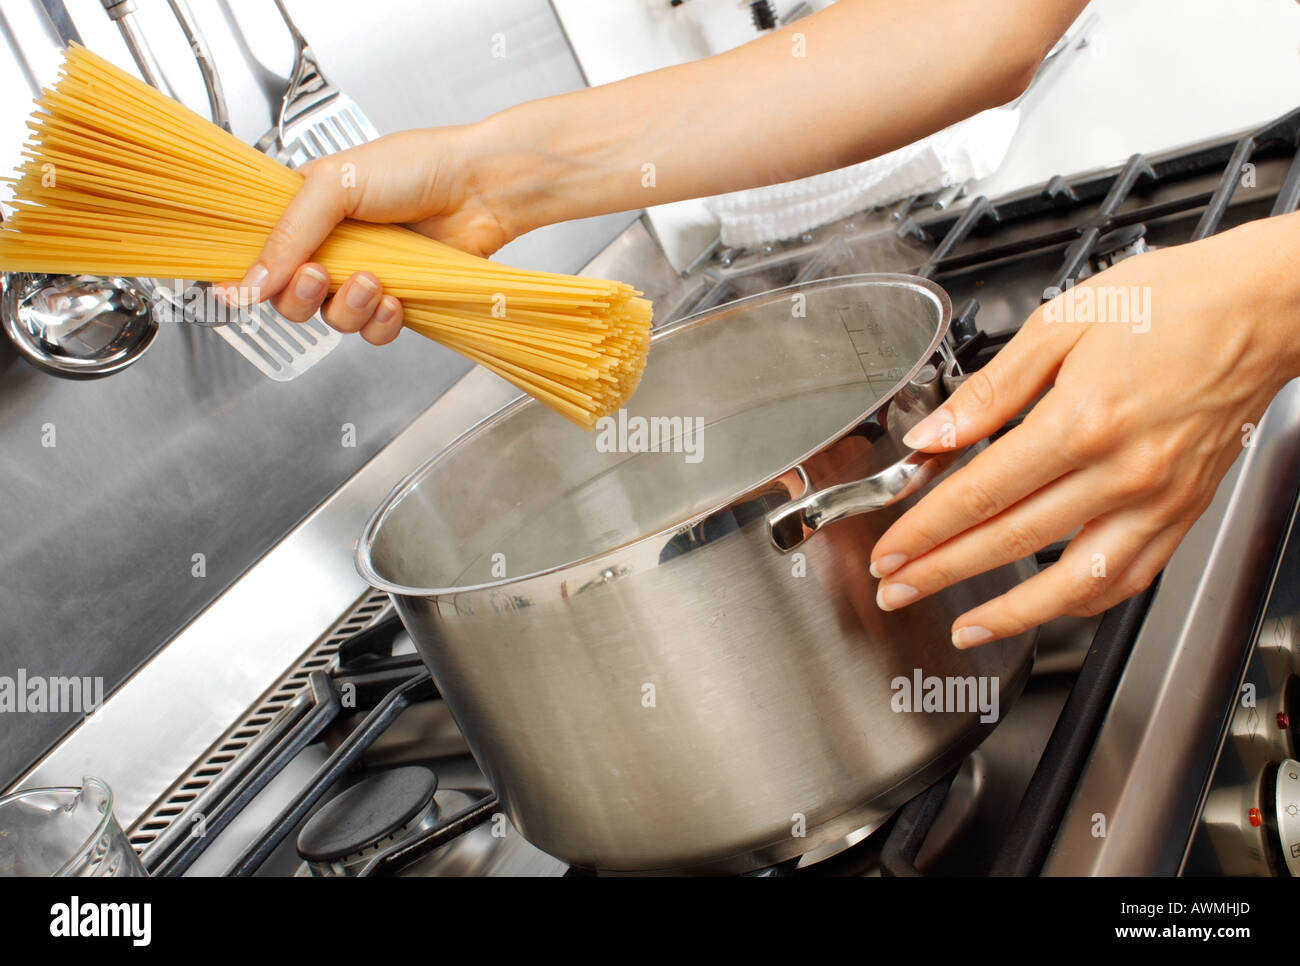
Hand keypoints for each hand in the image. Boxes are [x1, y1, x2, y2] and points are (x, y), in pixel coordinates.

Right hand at [216, 125, 515, 344]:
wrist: (480, 188)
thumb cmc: (416, 167)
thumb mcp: (336, 183)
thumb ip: (289, 232)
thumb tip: (250, 282)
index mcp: (305, 210)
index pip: (260, 253)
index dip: (247, 277)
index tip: (237, 293)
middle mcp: (332, 246)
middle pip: (289, 297)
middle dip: (300, 296)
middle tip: (319, 276)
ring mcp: (365, 274)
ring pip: (334, 319)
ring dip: (349, 308)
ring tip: (373, 281)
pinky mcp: (400, 298)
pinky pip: (373, 331)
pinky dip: (381, 322)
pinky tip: (396, 300)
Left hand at [868, 215, 1299, 647]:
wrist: (1264, 308)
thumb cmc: (1174, 303)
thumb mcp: (1062, 323)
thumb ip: (991, 388)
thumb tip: (934, 433)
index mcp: (1083, 420)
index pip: (981, 493)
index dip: (926, 530)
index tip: (891, 551)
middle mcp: (1122, 471)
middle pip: (1011, 541)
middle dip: (943, 573)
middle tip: (898, 591)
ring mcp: (1157, 500)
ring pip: (1072, 582)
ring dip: (1010, 613)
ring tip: (965, 627)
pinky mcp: (1182, 512)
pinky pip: (1128, 577)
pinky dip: (1081, 603)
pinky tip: (1046, 608)